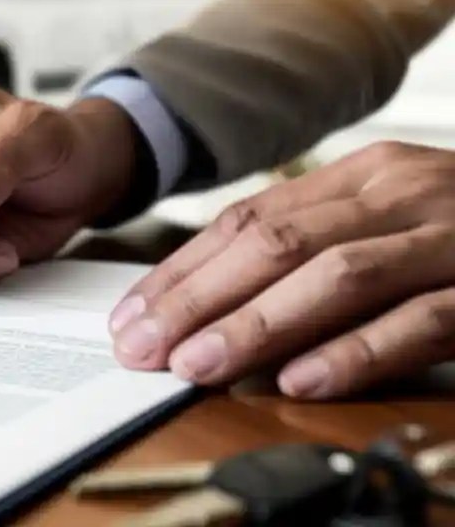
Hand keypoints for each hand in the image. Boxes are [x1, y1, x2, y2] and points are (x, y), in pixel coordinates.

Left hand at [110, 141, 454, 398]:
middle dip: (196, 297)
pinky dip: (358, 350)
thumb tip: (212, 301)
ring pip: (337, 274)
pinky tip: (303, 378)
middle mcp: (403, 192)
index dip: (182, 270)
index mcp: (366, 175)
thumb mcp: (390, 220)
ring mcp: (454, 236)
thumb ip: (316, 245)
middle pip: (275, 241)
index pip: (248, 219)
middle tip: (140, 346)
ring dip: (258, 322)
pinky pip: (421, 319)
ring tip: (198, 363)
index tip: (131, 314)